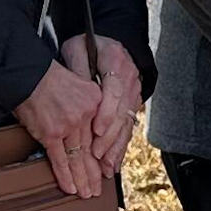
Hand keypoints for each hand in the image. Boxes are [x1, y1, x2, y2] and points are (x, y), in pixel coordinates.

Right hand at [15, 55, 108, 200]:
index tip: (104, 169)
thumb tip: (88, 124)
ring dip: (82, 179)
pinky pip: (60, 159)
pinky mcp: (51, 133)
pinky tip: (70, 188)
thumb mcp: (78, 83)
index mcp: (94, 102)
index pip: (99, 135)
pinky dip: (65, 175)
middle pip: (91, 150)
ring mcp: (68, 126)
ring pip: (77, 158)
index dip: (101, 155)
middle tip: (97, 190)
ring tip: (86, 194)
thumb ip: (87, 103)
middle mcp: (85, 115)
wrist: (28, 73)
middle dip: (94, 173)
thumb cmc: (48, 77)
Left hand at [67, 32, 142, 179]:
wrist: (112, 44)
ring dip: (115, 147)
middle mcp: (130, 81)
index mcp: (117, 63)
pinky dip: (119, 148)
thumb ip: (78, 69)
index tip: (96, 129)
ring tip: (105, 166)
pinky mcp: (132, 107)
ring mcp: (134, 95)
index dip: (106, 113)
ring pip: (126, 124)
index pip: (114, 91)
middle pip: (121, 113)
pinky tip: (112, 164)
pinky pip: (127, 129)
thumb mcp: (79, 49)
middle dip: (109, 137)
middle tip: (96, 154)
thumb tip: (77, 91)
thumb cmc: (90, 45)